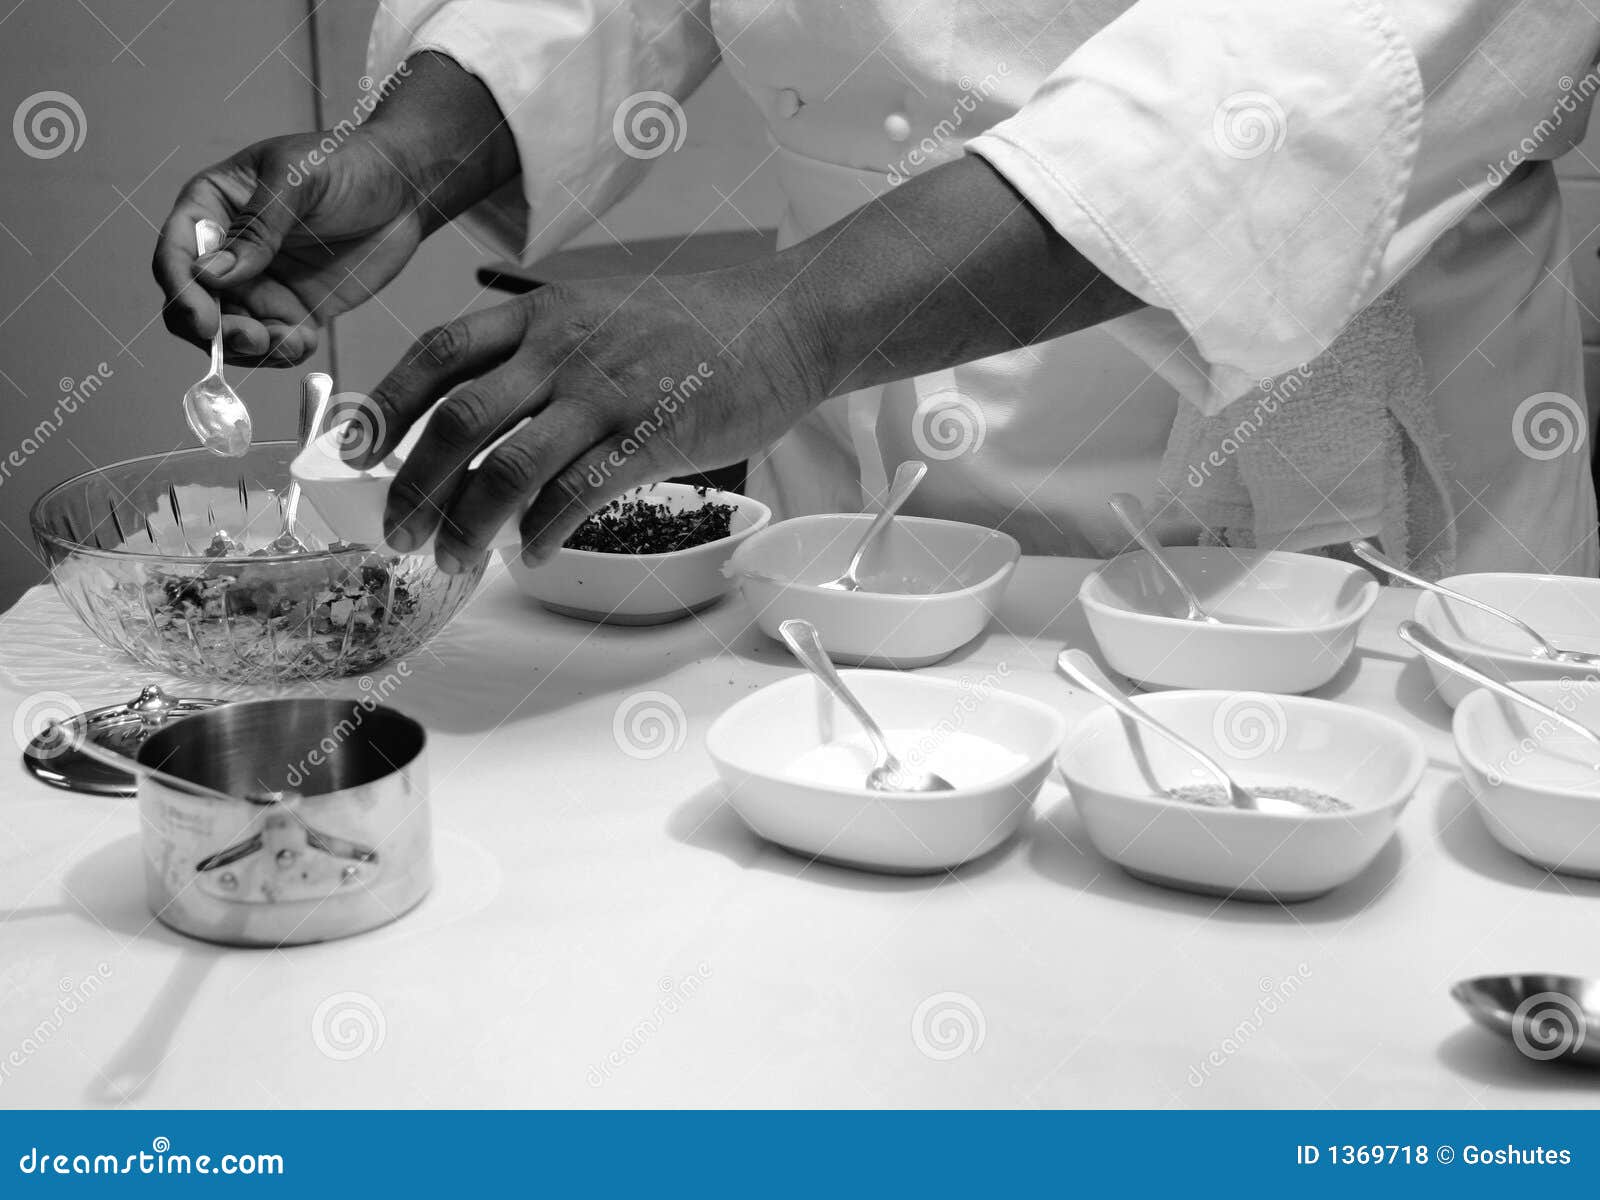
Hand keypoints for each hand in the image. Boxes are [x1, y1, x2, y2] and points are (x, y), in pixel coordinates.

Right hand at [153, 128, 424, 365]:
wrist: (405, 190)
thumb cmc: (347, 165)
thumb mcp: (298, 181)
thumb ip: (257, 228)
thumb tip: (210, 275)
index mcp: (212, 205)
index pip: (176, 252)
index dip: (181, 290)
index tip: (203, 321)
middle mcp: (227, 249)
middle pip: (195, 303)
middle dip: (215, 330)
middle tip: (252, 339)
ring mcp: (260, 282)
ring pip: (231, 331)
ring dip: (252, 348)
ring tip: (290, 341)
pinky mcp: (294, 308)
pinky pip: (274, 342)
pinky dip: (283, 351)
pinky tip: (305, 342)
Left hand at [356, 268, 834, 570]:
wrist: (782, 322)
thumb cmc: (695, 324)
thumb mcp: (600, 310)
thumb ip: (542, 350)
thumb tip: (486, 416)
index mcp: (541, 314)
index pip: (437, 354)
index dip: (385, 404)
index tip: (355, 451)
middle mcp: (561, 348)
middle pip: (457, 420)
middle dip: (415, 484)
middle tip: (401, 533)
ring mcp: (605, 392)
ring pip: (507, 467)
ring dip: (470, 524)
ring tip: (456, 560)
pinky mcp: (649, 436)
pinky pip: (576, 495)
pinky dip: (544, 533)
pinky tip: (535, 553)